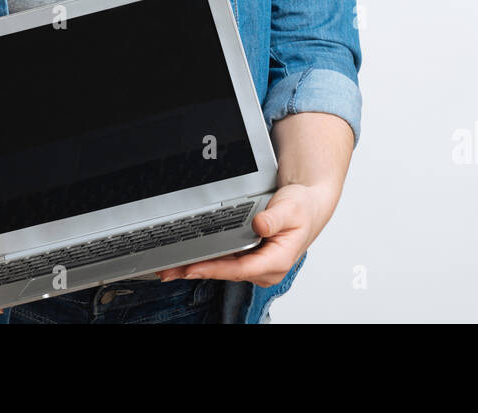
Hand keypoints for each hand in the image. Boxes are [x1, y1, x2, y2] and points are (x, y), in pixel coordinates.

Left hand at [155, 183, 335, 286]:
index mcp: (278, 261)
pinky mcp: (250, 261)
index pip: (239, 269)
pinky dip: (207, 261)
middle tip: (169, 269)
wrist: (308, 206)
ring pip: (223, 270)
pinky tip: (189, 259)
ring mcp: (258, 266)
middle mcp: (267, 269)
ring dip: (198, 268)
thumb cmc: (302, 208)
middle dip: (197, 271)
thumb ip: (274, 218)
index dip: (214, 269)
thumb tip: (259, 225)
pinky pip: (226, 263)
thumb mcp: (290, 208)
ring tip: (171, 267)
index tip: (192, 268)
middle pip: (226, 273)